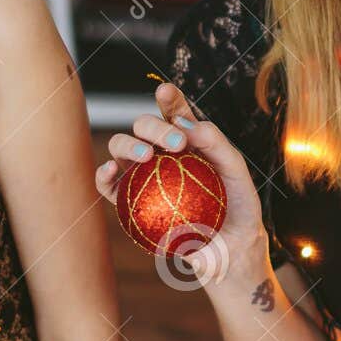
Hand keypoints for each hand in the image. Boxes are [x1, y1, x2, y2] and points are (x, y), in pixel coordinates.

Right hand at [95, 82, 266, 282]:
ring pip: (121, 148)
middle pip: (143, 126)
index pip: (175, 112)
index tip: (166, 91)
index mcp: (188, 140)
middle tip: (177, 143)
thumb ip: (217, 144)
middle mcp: (161, 154)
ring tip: (147, 156)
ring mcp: (143, 177)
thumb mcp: (237, 172)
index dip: (168, 98)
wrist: (230, 248)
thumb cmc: (237, 206)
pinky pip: (110, 187)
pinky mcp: (130, 203)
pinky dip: (103, 176)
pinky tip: (110, 171)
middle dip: (153, 125)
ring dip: (127, 145)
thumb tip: (187, 125)